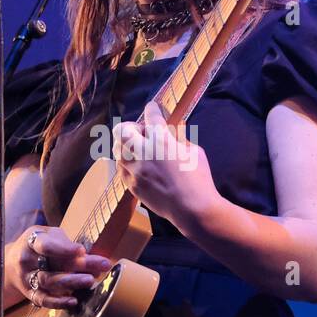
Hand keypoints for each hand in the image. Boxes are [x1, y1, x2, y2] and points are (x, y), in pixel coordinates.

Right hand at [9, 225, 112, 309]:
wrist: (10, 264)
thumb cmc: (37, 246)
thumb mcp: (47, 235)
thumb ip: (64, 242)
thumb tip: (85, 255)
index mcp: (31, 241)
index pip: (45, 245)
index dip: (63, 248)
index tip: (82, 250)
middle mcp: (26, 260)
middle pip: (51, 264)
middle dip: (78, 265)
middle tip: (102, 265)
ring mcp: (26, 278)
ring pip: (48, 282)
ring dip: (71, 282)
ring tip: (90, 280)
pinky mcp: (30, 294)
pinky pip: (43, 300)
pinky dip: (58, 302)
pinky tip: (74, 300)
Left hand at [112, 100, 219, 230]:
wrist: (192, 209)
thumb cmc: (198, 179)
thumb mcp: (194, 151)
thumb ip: (178, 140)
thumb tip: (170, 135)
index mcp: (161, 141)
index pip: (151, 116)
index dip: (152, 109)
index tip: (152, 107)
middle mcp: (143, 153)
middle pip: (121, 131)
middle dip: (131, 127)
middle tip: (142, 132)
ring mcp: (135, 171)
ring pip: (118, 151)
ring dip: (127, 146)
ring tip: (138, 149)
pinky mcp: (132, 186)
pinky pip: (121, 169)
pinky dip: (127, 163)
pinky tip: (138, 165)